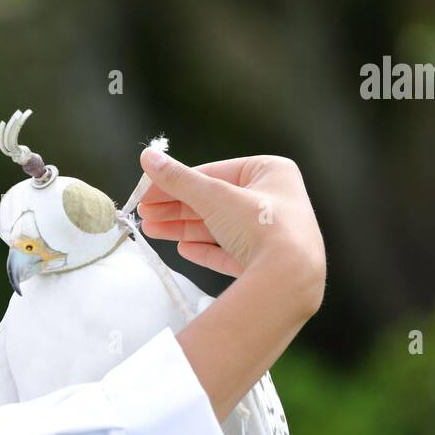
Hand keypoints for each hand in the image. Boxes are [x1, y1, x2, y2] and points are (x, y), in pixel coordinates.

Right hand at [136, 150, 326, 313]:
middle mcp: (274, 200)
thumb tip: (147, 157)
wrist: (290, 277)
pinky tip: (183, 249)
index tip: (147, 192)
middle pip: (214, 201)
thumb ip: (178, 179)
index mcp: (271, 172)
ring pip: (218, 227)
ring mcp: (271, 234)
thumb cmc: (261, 225)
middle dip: (175, 208)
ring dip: (183, 228)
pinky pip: (230, 252)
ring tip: (151, 231)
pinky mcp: (265, 263)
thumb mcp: (213, 195)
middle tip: (144, 213)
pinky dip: (205, 249)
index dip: (176, 182)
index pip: (213, 173)